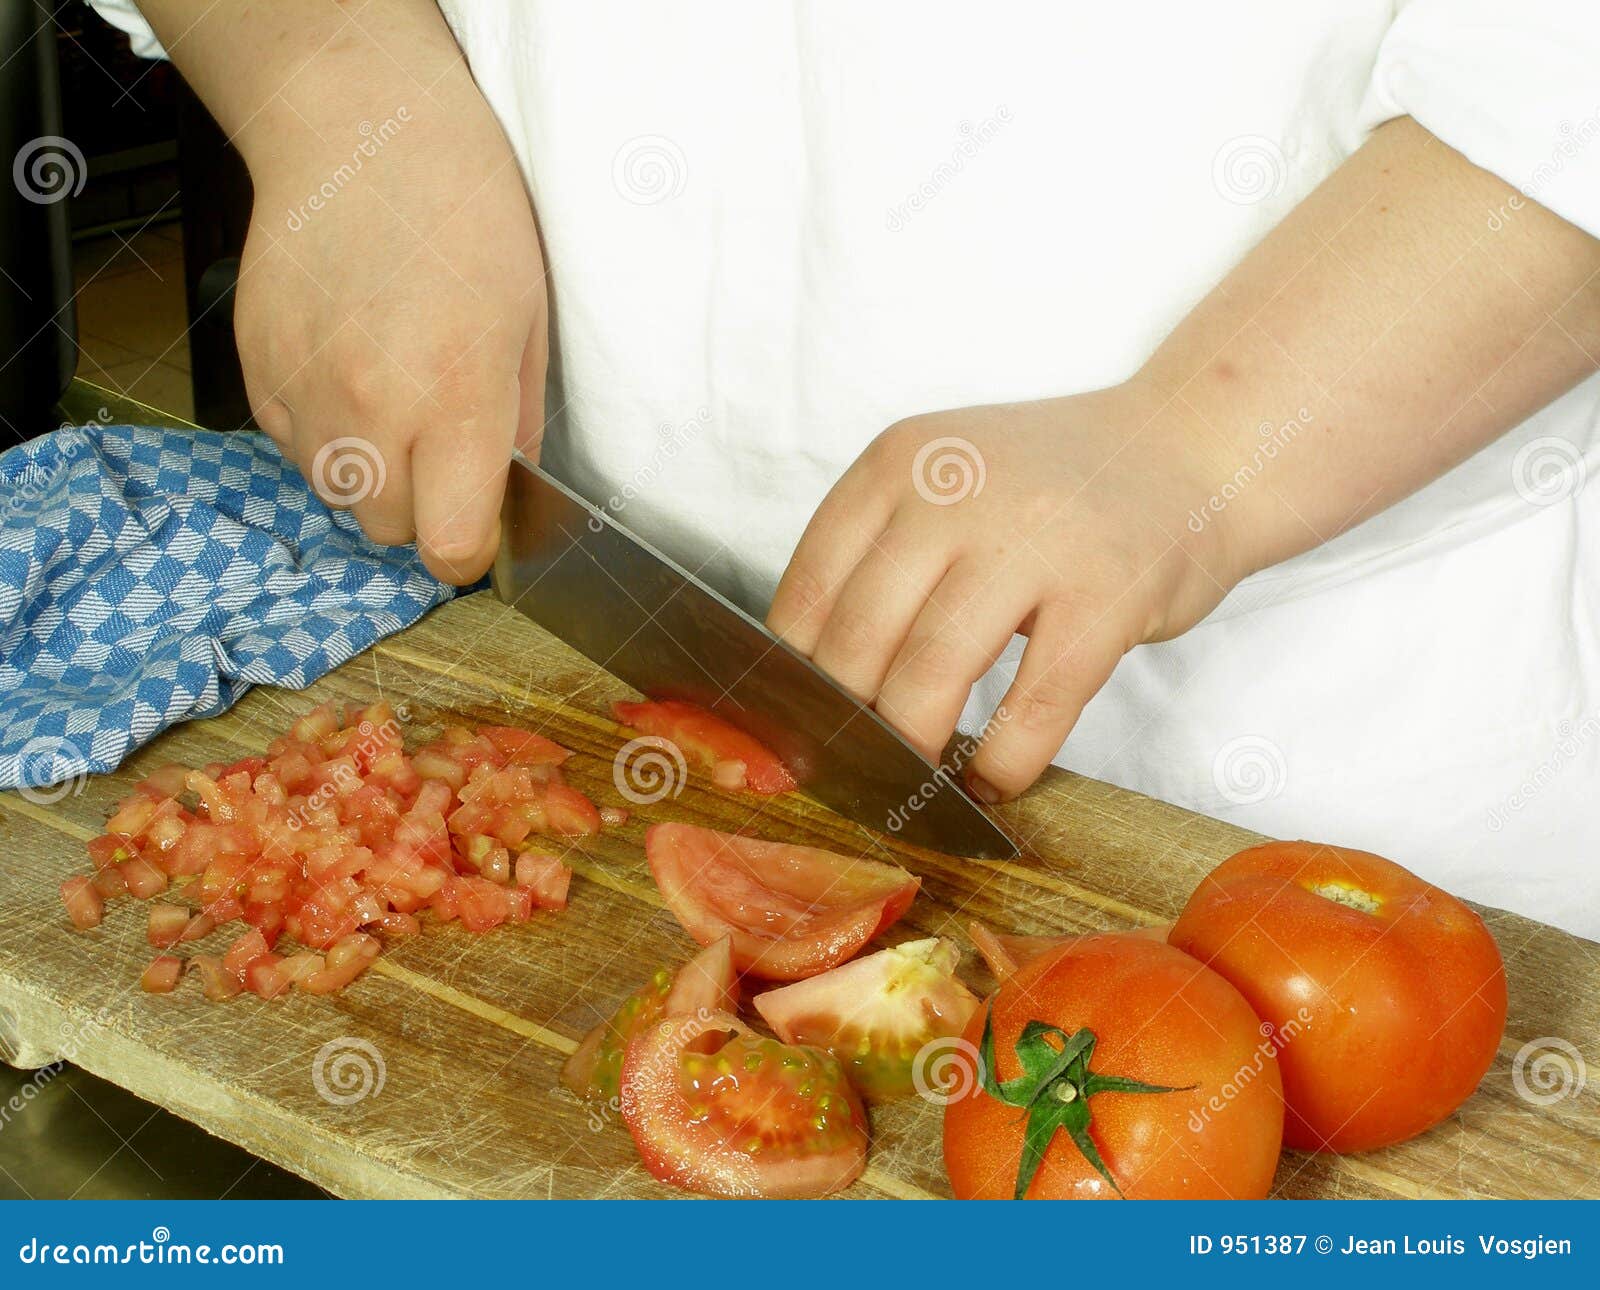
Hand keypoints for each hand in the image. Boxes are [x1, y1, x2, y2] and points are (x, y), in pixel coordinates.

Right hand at [232, 52, 544, 582]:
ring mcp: (305, 388)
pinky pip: (293, 447)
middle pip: (391, 531)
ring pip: (337, 495)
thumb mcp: (528, 321)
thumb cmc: (464, 214)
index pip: (449, 545)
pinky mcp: (257, 369)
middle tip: (443, 446)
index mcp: (454, 396)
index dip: (470, 547)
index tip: (480, 522)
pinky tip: (350, 369)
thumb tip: (504, 491)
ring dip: (370, 472)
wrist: (361, 134)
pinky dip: (324, 433)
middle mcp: (372, 405)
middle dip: (424, 507)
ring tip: (393, 395)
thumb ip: (516, 424)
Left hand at [767, 382, 1243, 802]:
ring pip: (930, 677)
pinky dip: (1003, 761)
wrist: (1188, 449)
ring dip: (913, 750)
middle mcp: (953, 492)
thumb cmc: (1052, 491)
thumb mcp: (947, 484)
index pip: (808, 590)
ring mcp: (1034, 541)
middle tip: (856, 765)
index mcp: (898, 463)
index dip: (793, 677)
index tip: (800, 726)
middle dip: (849, 723)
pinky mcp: (1107, 595)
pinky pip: (1032, 709)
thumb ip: (882, 556)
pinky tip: (993, 779)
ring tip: (914, 782)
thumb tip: (813, 685)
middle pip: (859, 642)